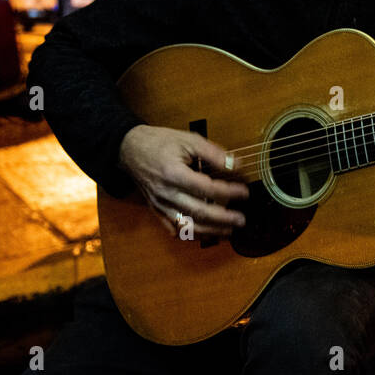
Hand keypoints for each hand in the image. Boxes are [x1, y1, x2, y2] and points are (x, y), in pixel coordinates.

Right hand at [117, 124, 249, 236]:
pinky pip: (173, 228)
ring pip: (187, 226)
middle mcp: (167, 193)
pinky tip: (205, 233)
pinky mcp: (155, 210)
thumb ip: (214, 153)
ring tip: (228, 231)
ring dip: (210, 232)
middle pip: (199, 212)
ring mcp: (160, 204)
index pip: (208, 189)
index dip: (229, 193)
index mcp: (175, 174)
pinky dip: (190, 234)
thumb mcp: (189, 140)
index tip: (244, 192)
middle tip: (241, 220)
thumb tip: (236, 165)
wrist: (130, 149)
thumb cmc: (161, 142)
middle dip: (223, 219)